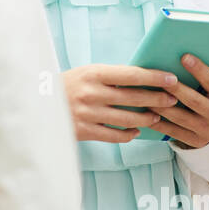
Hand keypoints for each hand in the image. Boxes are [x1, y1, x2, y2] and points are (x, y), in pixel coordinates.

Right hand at [62, 64, 180, 142]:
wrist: (36, 103)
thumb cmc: (65, 85)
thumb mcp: (85, 73)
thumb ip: (109, 77)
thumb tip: (142, 78)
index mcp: (93, 73)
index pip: (132, 74)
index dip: (155, 77)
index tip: (172, 78)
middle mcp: (91, 93)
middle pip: (134, 98)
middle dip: (158, 99)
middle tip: (173, 99)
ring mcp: (87, 113)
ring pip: (127, 119)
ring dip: (146, 119)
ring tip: (157, 117)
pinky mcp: (83, 131)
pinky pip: (114, 136)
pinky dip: (128, 134)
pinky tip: (135, 131)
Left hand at [146, 54, 208, 148]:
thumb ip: (208, 76)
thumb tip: (183, 56)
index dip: (199, 69)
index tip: (184, 57)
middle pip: (193, 100)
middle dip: (174, 88)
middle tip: (158, 77)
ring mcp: (207, 131)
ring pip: (180, 117)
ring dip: (160, 105)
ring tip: (145, 95)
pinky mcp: (195, 142)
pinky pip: (173, 132)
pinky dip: (158, 122)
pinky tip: (145, 113)